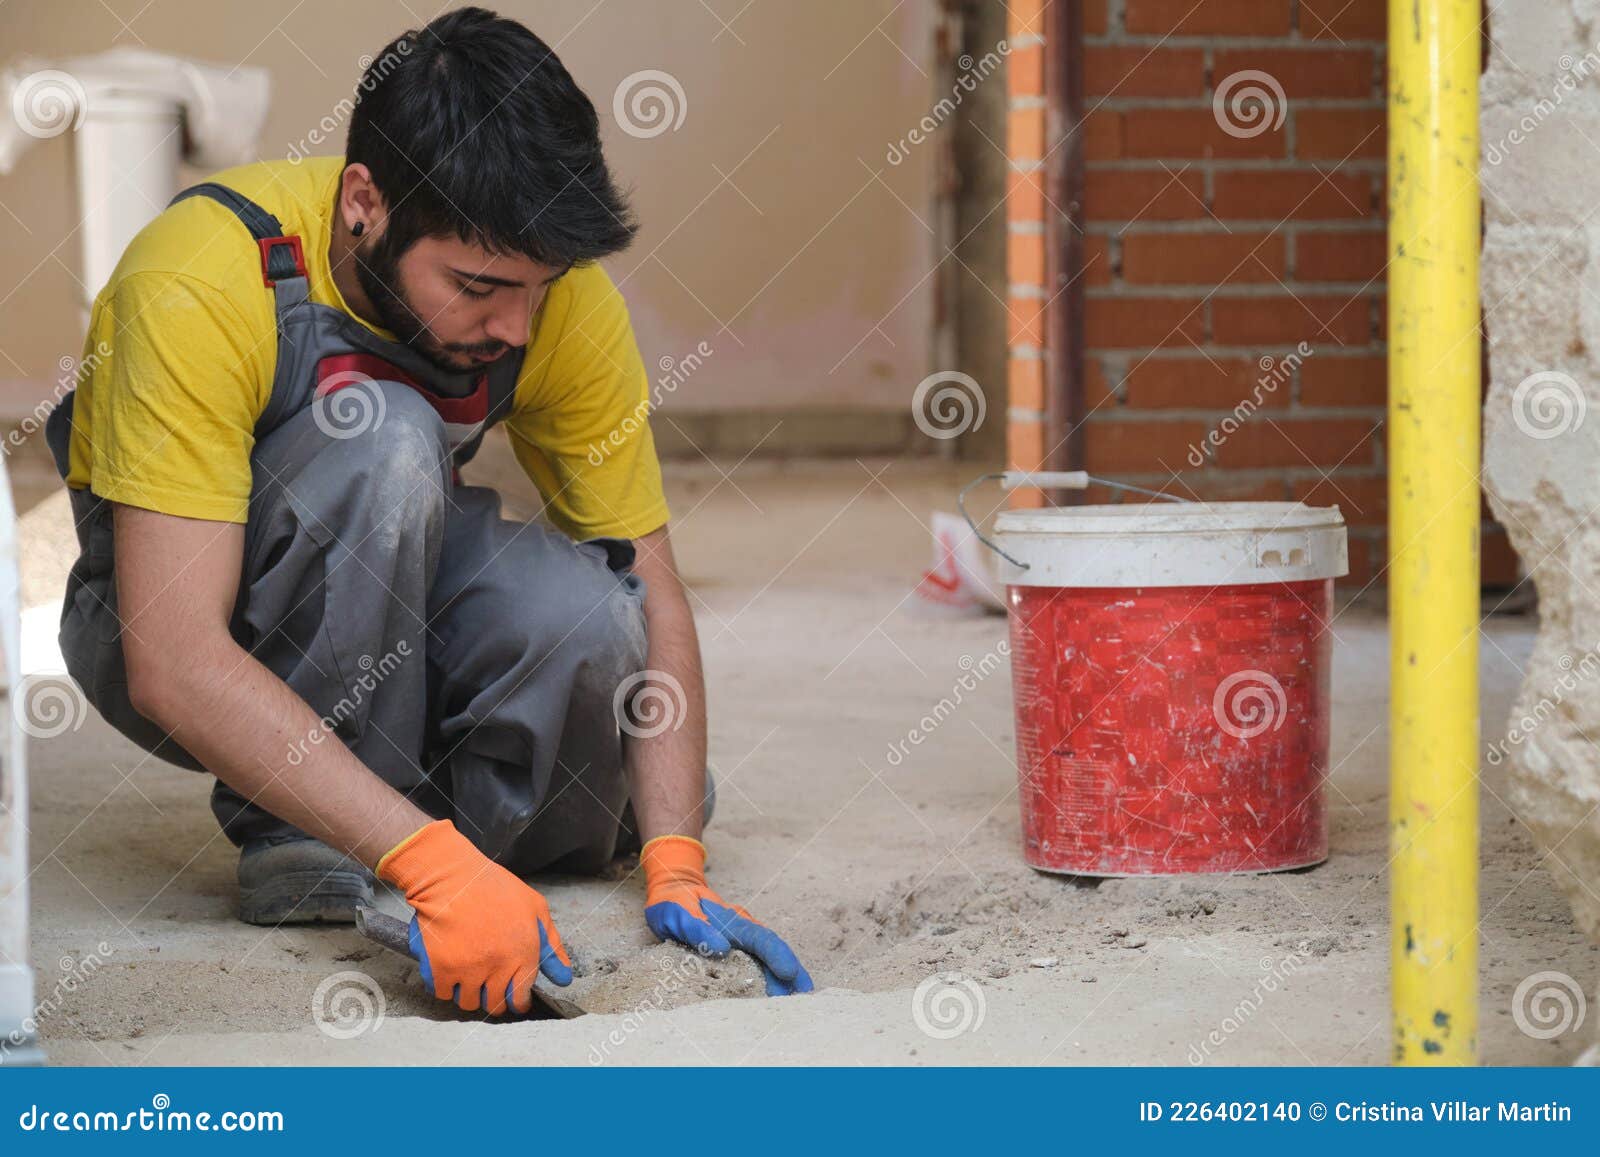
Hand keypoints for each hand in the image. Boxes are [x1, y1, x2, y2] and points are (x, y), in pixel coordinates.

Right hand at [377, 819, 571, 1014]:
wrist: (450, 876)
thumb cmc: (494, 887)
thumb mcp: (535, 908)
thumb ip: (552, 945)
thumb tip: (564, 978)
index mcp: (524, 952)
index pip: (521, 998)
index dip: (518, 1002)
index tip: (514, 999)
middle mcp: (498, 965)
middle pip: (495, 1005)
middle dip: (495, 1000)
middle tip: (490, 986)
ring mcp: (468, 969)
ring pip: (469, 1002)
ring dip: (470, 993)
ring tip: (471, 975)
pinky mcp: (441, 969)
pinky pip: (444, 993)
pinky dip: (446, 985)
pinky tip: (451, 969)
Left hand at [640, 835, 812, 995]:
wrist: (672, 892)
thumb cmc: (673, 904)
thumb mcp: (676, 912)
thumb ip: (696, 928)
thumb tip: (722, 947)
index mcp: (732, 920)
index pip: (760, 938)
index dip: (777, 956)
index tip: (790, 973)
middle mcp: (744, 929)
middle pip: (773, 951)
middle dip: (791, 973)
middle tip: (804, 997)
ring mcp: (743, 940)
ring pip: (769, 959)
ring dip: (784, 980)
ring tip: (797, 1003)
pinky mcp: (737, 951)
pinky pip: (758, 965)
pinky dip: (771, 980)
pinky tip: (778, 998)